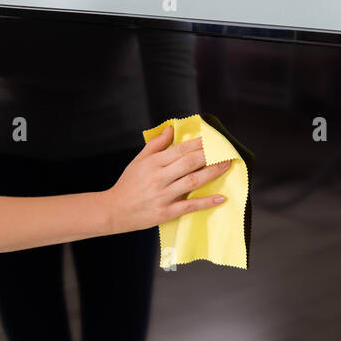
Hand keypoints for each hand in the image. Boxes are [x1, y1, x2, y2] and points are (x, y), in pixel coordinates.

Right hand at [106, 125, 231, 232]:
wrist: (114, 210)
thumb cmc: (128, 185)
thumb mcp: (138, 161)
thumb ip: (155, 144)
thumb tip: (170, 129)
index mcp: (153, 163)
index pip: (180, 150)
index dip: (199, 144)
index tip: (213, 140)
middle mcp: (159, 177)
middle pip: (189, 163)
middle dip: (209, 155)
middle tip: (225, 151)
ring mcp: (163, 195)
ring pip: (193, 181)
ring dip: (212, 173)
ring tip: (226, 166)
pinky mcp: (166, 212)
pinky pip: (190, 206)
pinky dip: (206, 202)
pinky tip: (220, 197)